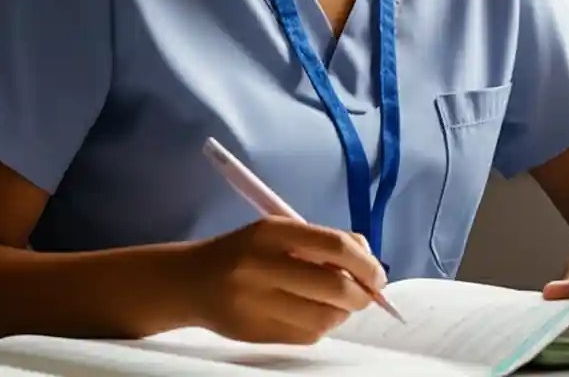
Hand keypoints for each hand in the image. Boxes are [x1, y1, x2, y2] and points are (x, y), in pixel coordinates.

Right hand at [188, 217, 384, 343]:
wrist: (190, 281)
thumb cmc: (245, 252)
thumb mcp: (279, 233)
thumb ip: (322, 242)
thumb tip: (369, 260)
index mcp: (272, 233)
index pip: (335, 246)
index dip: (366, 263)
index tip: (378, 275)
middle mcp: (262, 266)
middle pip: (335, 287)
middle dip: (361, 295)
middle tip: (366, 294)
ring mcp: (256, 302)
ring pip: (324, 318)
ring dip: (341, 314)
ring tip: (335, 304)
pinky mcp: (255, 332)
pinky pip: (306, 335)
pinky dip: (319, 327)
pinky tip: (309, 314)